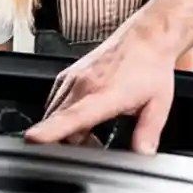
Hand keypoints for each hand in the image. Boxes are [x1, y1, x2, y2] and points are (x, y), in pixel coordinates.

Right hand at [23, 22, 178, 154]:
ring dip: (66, 129)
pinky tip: (84, 114)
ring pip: (53, 113)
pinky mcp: (69, 73)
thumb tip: (142, 155)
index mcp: (105, 94)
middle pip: (58, 124)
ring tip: (93, 130)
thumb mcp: (158, 105)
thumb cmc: (151, 66)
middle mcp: (83, 84)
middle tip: (97, 144)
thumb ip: (147, 134)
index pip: (71, 116)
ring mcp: (73, 77)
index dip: (50, 131)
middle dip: (69, 143)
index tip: (34, 139)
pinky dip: (63, 114)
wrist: (147, 37)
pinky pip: (55, 100)